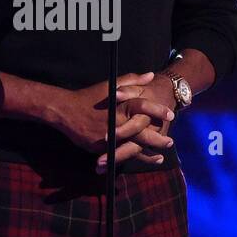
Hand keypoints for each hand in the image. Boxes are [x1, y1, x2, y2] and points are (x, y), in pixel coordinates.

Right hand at [47, 72, 174, 170]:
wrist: (65, 111)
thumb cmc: (89, 96)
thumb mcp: (110, 85)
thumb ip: (132, 80)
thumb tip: (151, 75)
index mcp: (119, 105)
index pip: (142, 107)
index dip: (157, 111)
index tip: (171, 115)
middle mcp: (116, 121)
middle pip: (141, 132)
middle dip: (157, 138)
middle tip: (170, 142)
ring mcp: (108, 136)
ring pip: (132, 146)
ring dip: (147, 153)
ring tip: (160, 157)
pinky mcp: (101, 148)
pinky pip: (118, 154)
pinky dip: (130, 158)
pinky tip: (141, 161)